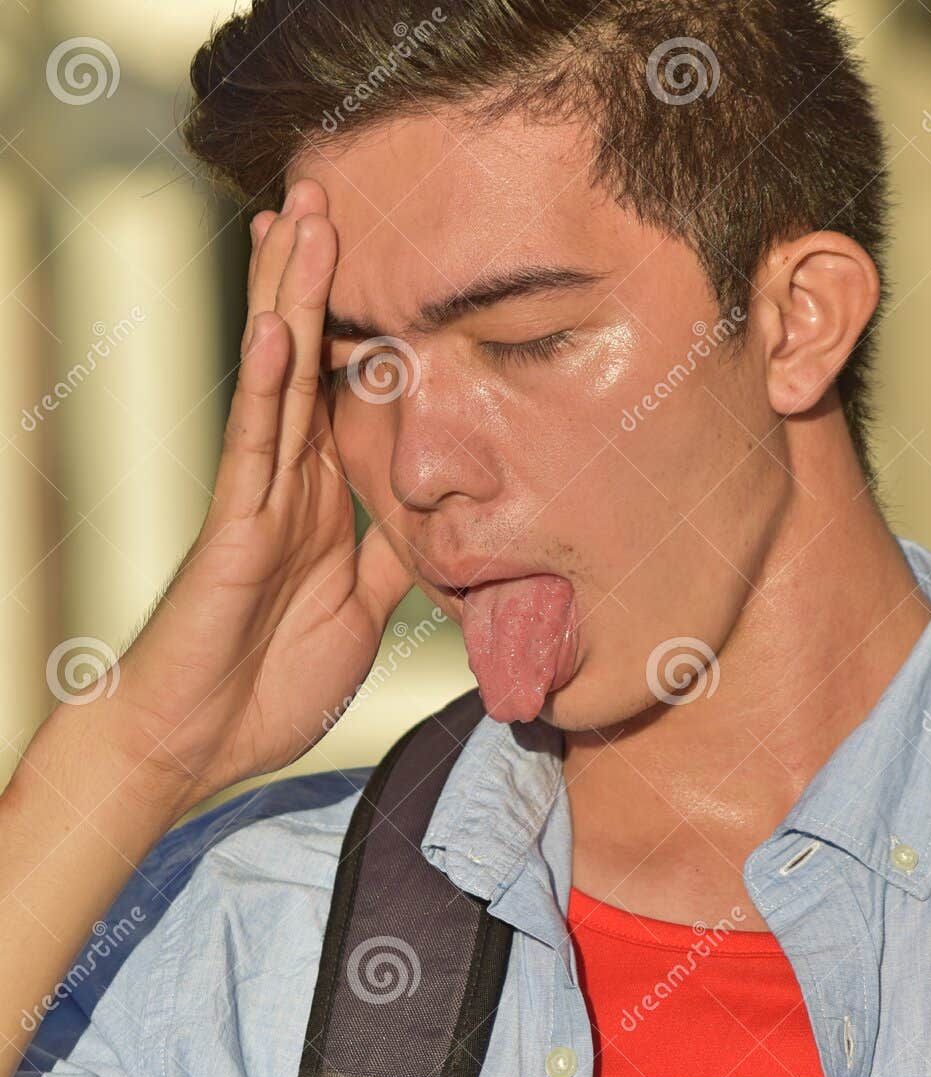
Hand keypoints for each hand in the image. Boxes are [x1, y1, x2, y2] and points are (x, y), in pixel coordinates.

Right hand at [103, 176, 410, 810]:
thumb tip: (440, 528)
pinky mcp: (235, 526)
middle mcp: (291, 484)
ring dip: (292, 299)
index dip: (364, 329)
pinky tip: (281, 326)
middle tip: (331, 192)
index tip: (387, 260)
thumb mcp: (360, 615)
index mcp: (324, 504)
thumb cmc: (269, 681)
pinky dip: (269, 387)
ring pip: (280, 381)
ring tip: (303, 217)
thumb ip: (394, 563)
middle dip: (320, 279)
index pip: (347, 397)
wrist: (199, 740)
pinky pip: (254, 446)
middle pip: (310, 362)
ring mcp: (259, 497)